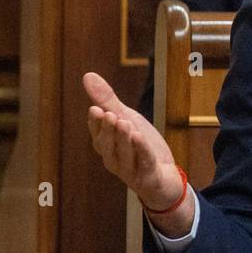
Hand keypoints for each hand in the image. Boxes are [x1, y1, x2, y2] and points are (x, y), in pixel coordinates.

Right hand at [83, 72, 192, 235]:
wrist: (164, 175)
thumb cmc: (140, 145)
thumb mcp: (126, 118)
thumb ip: (108, 101)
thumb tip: (87, 75)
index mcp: (106, 145)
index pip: (96, 133)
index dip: (95, 123)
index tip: (95, 109)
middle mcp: (113, 159)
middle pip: (107, 146)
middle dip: (107, 130)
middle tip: (109, 114)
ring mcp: (130, 171)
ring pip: (124, 155)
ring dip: (123, 139)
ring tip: (125, 122)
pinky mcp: (147, 177)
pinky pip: (144, 162)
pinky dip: (141, 150)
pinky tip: (140, 137)